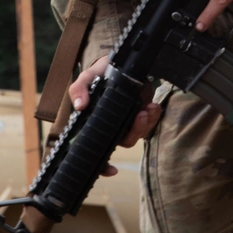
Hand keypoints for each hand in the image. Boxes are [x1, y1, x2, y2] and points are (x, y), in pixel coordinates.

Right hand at [68, 56, 162, 173]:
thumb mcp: (88, 76)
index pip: (93, 149)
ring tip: (148, 107)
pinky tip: (153, 106)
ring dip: (145, 123)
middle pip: (122, 142)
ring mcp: (125, 122)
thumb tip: (79, 106)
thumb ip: (79, 88)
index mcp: (92, 122)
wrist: (122, 61)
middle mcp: (109, 126)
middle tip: (140, 115)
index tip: (112, 171)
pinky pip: (148, 124)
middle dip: (134, 131)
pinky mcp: (139, 115)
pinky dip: (153, 116)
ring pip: (137, 135)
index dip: (101, 165)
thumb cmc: (101, 72)